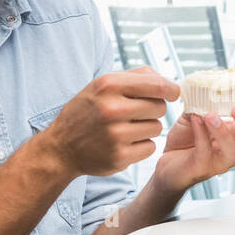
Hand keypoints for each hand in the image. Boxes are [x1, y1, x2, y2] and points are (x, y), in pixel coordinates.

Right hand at [41, 66, 179, 176]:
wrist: (61, 147)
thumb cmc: (87, 111)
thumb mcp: (102, 85)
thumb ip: (136, 77)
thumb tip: (169, 83)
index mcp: (109, 85)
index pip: (157, 85)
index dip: (171, 90)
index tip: (173, 93)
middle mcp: (112, 109)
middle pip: (159, 107)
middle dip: (153, 109)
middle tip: (136, 113)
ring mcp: (115, 135)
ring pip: (157, 128)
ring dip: (147, 128)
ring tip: (127, 128)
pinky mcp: (119, 157)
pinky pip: (150, 147)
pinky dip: (142, 145)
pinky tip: (125, 143)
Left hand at [153, 91, 234, 193]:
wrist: (167, 160)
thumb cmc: (187, 138)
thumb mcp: (197, 113)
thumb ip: (203, 100)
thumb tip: (206, 83)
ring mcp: (221, 161)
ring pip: (232, 151)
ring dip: (223, 132)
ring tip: (210, 115)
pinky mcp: (202, 168)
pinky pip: (205, 153)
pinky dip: (201, 135)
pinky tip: (195, 120)